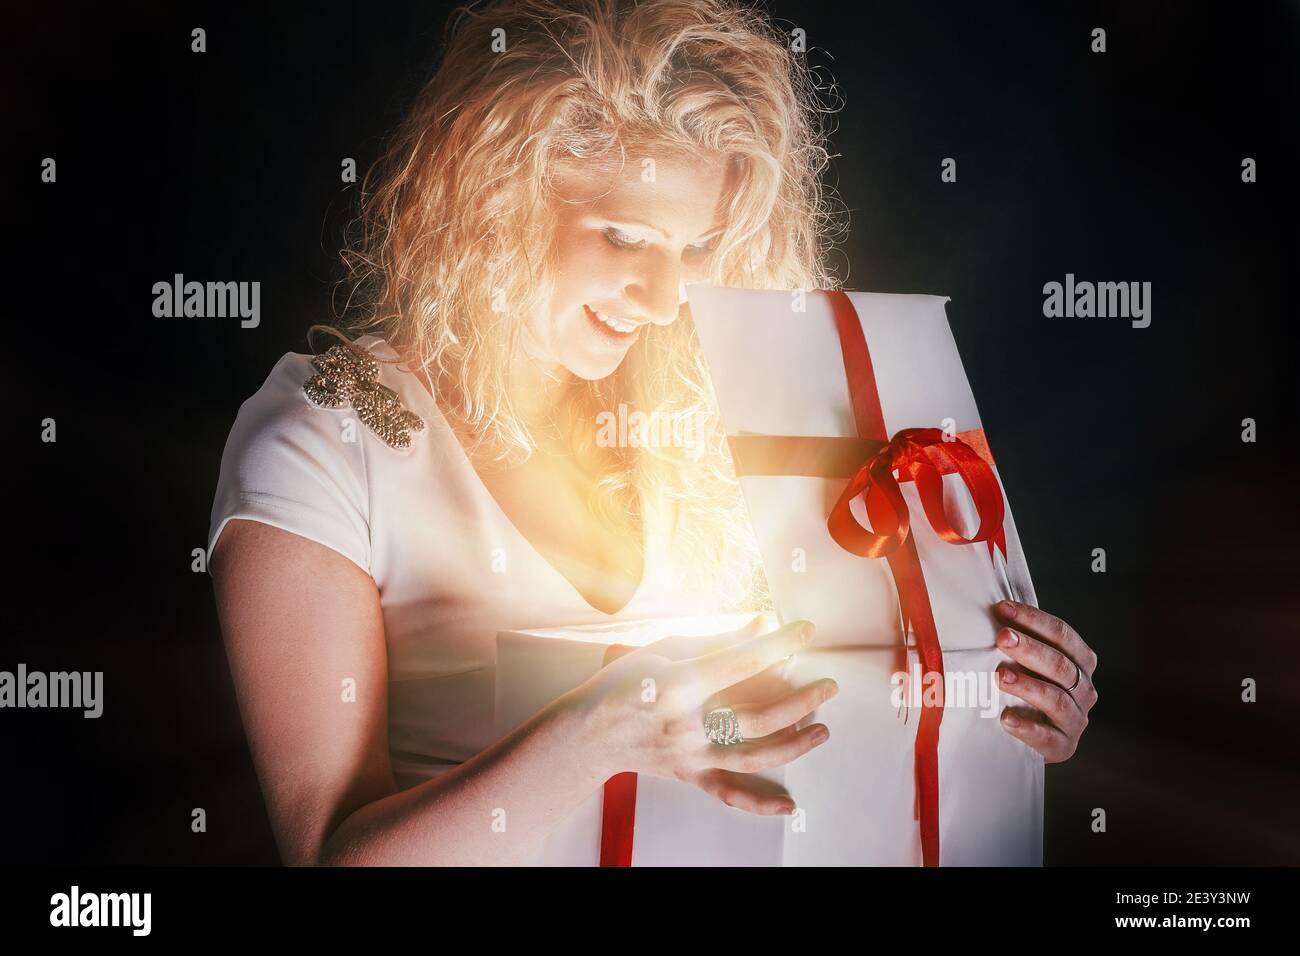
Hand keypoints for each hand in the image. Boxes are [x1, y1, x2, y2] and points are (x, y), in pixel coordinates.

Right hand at [572, 617, 837, 815]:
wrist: (586, 735)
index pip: (742, 662)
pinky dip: (760, 805)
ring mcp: (690, 756)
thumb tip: (760, 626)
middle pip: (758, 717)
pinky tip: (790, 805)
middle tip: (828, 686)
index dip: (778, 645)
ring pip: (754, 757)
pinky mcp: (689, 776)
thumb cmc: (622, 684)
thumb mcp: (662, 651)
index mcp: (679, 685)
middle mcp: (688, 725)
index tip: (805, 632)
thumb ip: (714, 641)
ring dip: (794, 745)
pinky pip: (730, 795)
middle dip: (800, 701)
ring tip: (823, 730)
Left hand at [991, 600, 1098, 762]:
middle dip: (1029, 648)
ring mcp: (1076, 719)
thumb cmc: (1029, 689)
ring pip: (1056, 699)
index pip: (1062, 635)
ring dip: (1028, 686)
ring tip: (1000, 676)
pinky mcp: (1063, 746)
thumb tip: (991, 610)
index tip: (1002, 609)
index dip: (1034, 619)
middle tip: (1002, 637)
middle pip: (1060, 664)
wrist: (1036, 737)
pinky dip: (1027, 728)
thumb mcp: (1030, 663)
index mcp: (1080, 661)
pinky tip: (1006, 718)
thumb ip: (1020, 641)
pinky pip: (1047, 738)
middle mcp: (1084, 689)